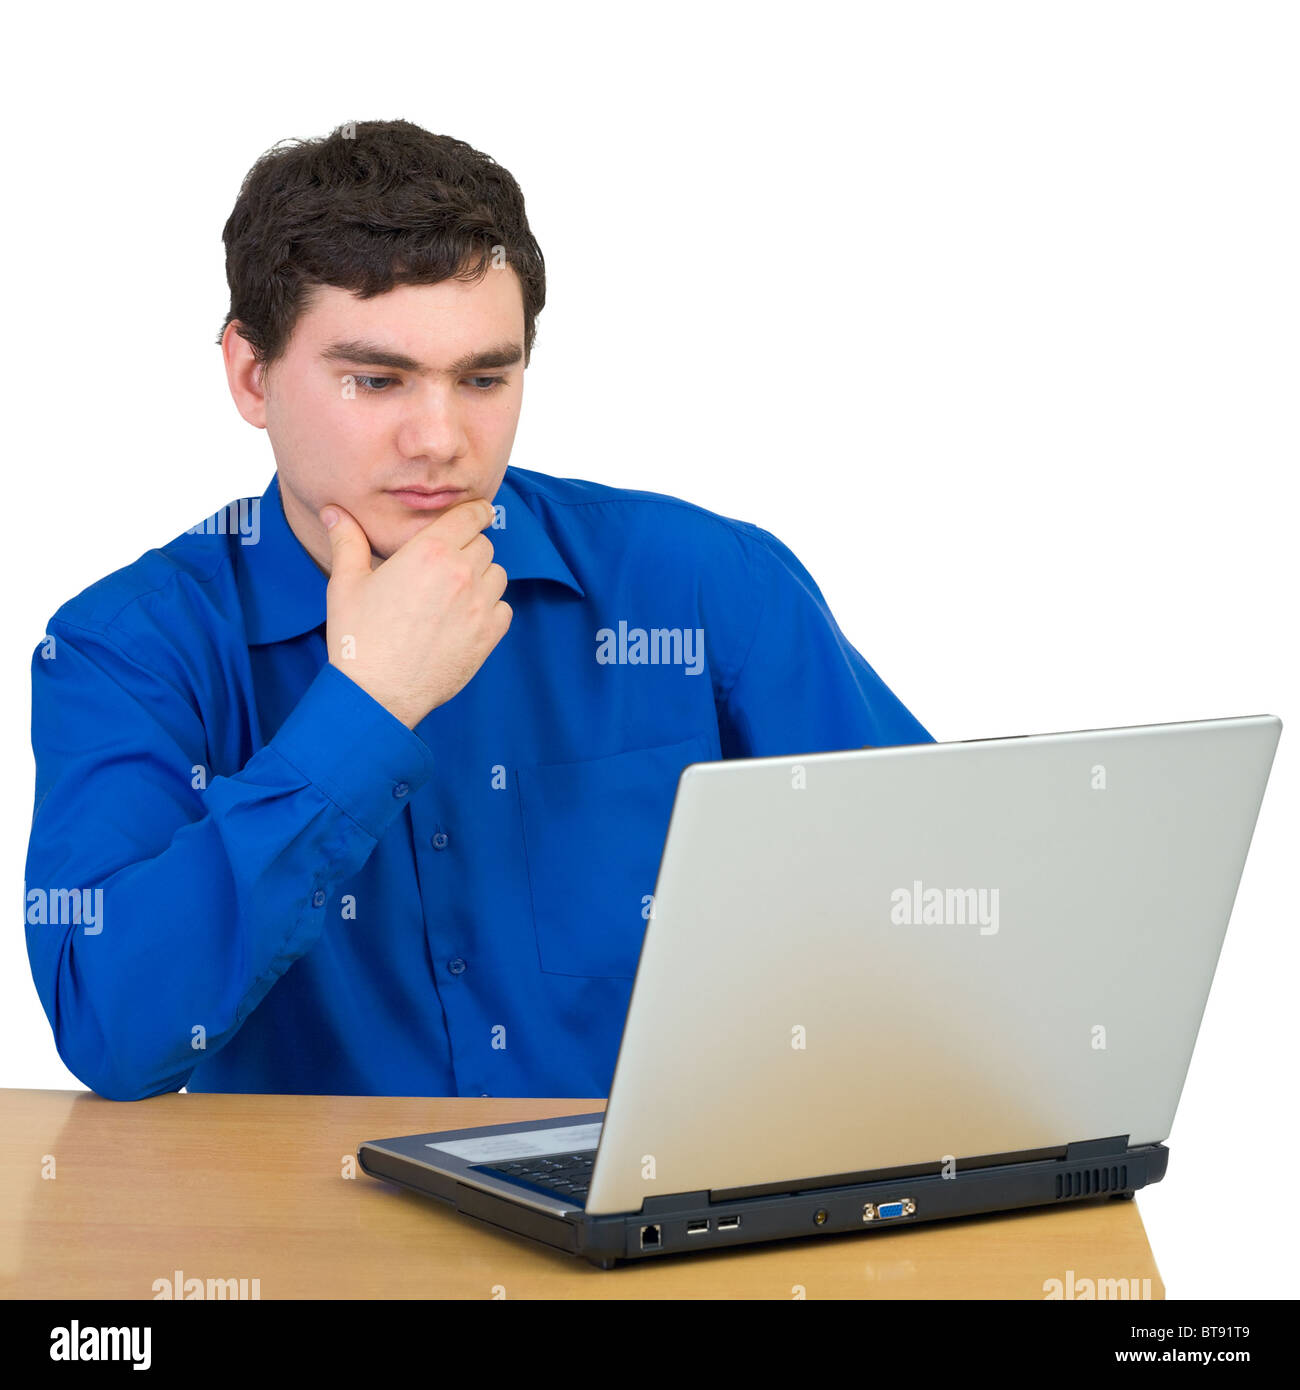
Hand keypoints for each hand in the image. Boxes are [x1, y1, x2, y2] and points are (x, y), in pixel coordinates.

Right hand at [320, 498, 510, 727]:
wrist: (378, 693)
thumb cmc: (359, 639)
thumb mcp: (346, 584)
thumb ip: (347, 542)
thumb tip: (334, 512)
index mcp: (429, 551)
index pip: (471, 515)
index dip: (476, 511)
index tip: (476, 513)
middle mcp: (461, 573)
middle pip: (484, 544)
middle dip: (469, 549)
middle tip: (446, 565)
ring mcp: (480, 605)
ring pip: (498, 574)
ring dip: (482, 578)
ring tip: (455, 593)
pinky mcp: (489, 636)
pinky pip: (504, 608)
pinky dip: (491, 610)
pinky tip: (465, 619)